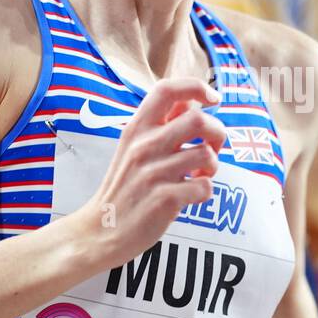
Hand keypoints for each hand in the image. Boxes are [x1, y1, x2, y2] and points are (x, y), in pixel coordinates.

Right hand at [76, 78, 225, 268]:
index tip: (212, 99)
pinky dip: (204, 192)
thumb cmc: (123, 187)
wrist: (100, 230)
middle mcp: (144, 146)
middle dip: (217, 133)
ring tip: (199, 176)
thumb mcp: (132, 147)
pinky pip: (204, 187)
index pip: (167, 89)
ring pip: (206, 154)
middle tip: (211, 149)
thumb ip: (160, 125)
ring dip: (212, 167)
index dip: (196, 87)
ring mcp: (153, 172)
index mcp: (136, 128)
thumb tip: (192, 102)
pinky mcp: (164, 199)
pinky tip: (190, 195)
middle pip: (199, 119)